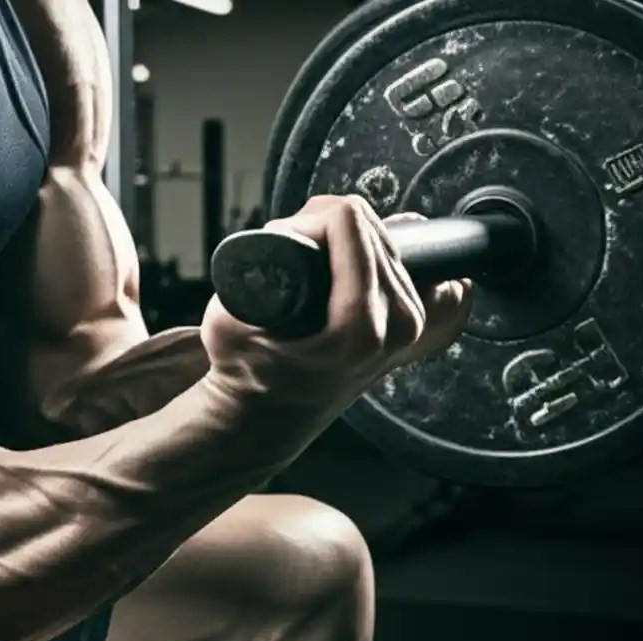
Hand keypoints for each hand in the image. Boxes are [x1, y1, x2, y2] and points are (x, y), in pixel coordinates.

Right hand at [201, 195, 472, 412]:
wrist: (266, 418)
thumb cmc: (245, 373)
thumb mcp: (227, 320)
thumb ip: (244, 275)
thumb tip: (284, 233)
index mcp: (360, 326)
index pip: (348, 221)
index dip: (304, 220)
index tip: (280, 242)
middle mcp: (398, 325)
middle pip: (369, 224)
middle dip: (324, 223)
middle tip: (291, 252)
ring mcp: (412, 325)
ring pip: (385, 237)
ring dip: (347, 237)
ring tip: (312, 265)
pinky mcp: (415, 324)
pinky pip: (402, 260)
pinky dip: (371, 252)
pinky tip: (347, 266)